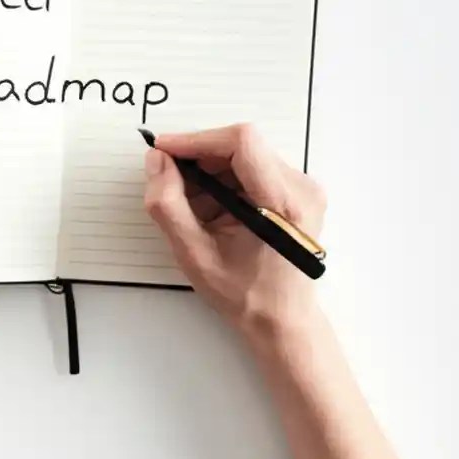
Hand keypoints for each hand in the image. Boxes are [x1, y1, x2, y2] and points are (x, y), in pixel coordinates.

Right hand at [143, 124, 325, 341]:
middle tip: (171, 183)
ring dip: (210, 172)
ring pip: (244, 154)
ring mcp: (302, 188)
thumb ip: (168, 205)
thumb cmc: (245, 295)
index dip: (197, 140)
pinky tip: (212, 209)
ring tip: (194, 207)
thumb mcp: (194, 255)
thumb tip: (157, 162)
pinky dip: (224, 181)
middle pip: (241, 145)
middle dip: (199, 159)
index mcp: (283, 203)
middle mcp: (301, 188)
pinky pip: (252, 167)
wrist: (281, 319)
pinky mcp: (296, 191)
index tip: (165, 150)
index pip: (241, 142)